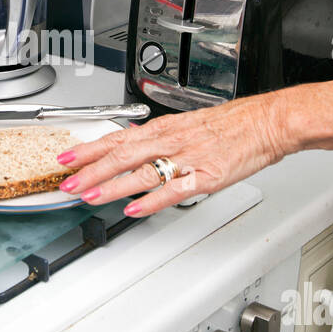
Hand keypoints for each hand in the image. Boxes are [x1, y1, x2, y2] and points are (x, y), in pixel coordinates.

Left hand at [55, 95, 291, 216]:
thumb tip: (134, 149)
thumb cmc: (231, 125)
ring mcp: (186, 159)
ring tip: (89, 196)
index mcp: (164, 129)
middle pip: (121, 155)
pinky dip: (152, 200)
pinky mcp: (205, 176)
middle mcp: (170, 141)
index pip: (117, 138)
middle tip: (66, 183)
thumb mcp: (187, 125)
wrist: (266, 123)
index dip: (89, 149)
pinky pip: (174, 190)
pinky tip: (134, 209)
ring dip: (112, 185)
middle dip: (90, 170)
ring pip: (141, 171)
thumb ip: (159, 140)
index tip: (67, 159)